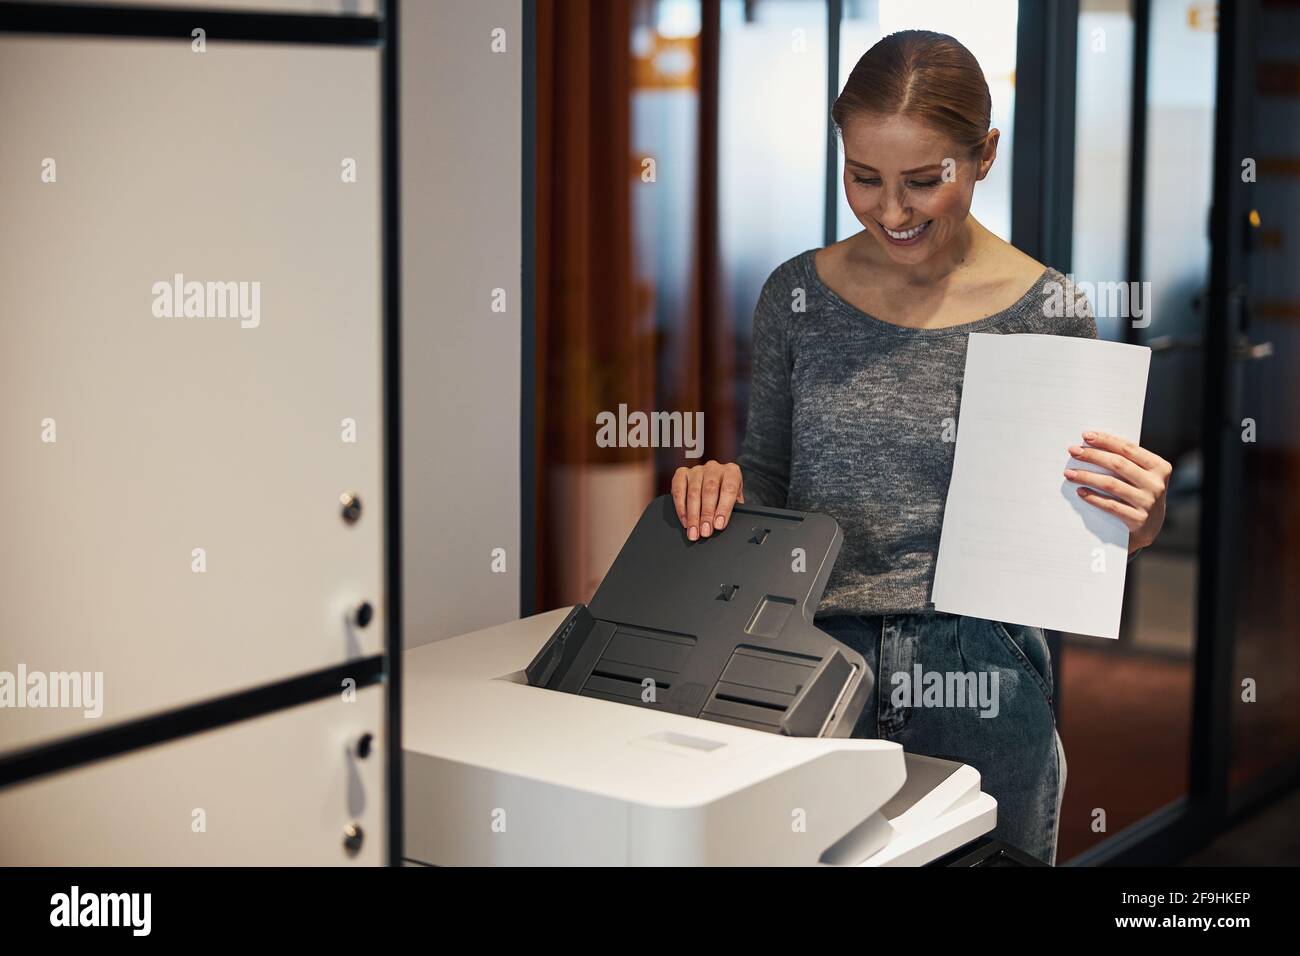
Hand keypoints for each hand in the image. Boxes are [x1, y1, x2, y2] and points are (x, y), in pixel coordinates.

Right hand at [671, 460, 743, 540]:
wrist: (715, 481)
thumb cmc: (726, 492)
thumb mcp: (735, 499)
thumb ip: (734, 509)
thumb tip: (724, 523)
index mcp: (731, 472)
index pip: (729, 489)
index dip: (724, 508)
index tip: (719, 525)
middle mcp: (713, 468)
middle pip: (709, 491)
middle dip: (706, 514)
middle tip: (705, 531)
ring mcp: (696, 470)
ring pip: (693, 493)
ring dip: (693, 515)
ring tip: (694, 531)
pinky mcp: (682, 473)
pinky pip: (678, 490)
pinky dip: (681, 508)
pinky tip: (684, 521)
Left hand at [1063, 430, 1170, 551]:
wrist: (1149, 528)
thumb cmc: (1138, 493)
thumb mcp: (1141, 476)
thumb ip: (1126, 462)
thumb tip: (1091, 445)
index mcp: (1159, 467)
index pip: (1129, 449)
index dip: (1106, 441)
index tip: (1086, 436)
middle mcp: (1156, 484)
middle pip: (1118, 464)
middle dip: (1093, 456)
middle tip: (1073, 451)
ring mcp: (1148, 502)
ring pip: (1111, 484)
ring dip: (1087, 476)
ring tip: (1069, 473)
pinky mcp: (1138, 519)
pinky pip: (1110, 506)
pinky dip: (1093, 497)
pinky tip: (1079, 491)